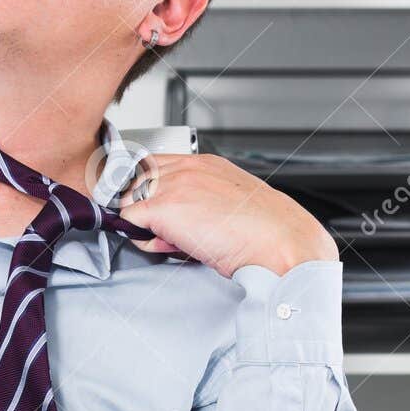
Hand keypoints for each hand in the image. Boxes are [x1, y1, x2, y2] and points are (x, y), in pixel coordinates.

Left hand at [116, 153, 337, 278]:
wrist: (280, 243)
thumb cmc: (266, 231)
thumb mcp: (231, 203)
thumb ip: (201, 201)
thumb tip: (181, 219)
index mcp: (206, 164)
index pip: (157, 165)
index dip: (152, 191)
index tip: (158, 211)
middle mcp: (187, 168)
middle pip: (138, 178)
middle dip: (144, 205)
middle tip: (167, 230)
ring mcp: (173, 185)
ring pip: (130, 198)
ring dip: (143, 222)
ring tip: (172, 240)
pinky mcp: (162, 208)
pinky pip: (129, 221)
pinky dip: (141, 238)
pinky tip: (167, 246)